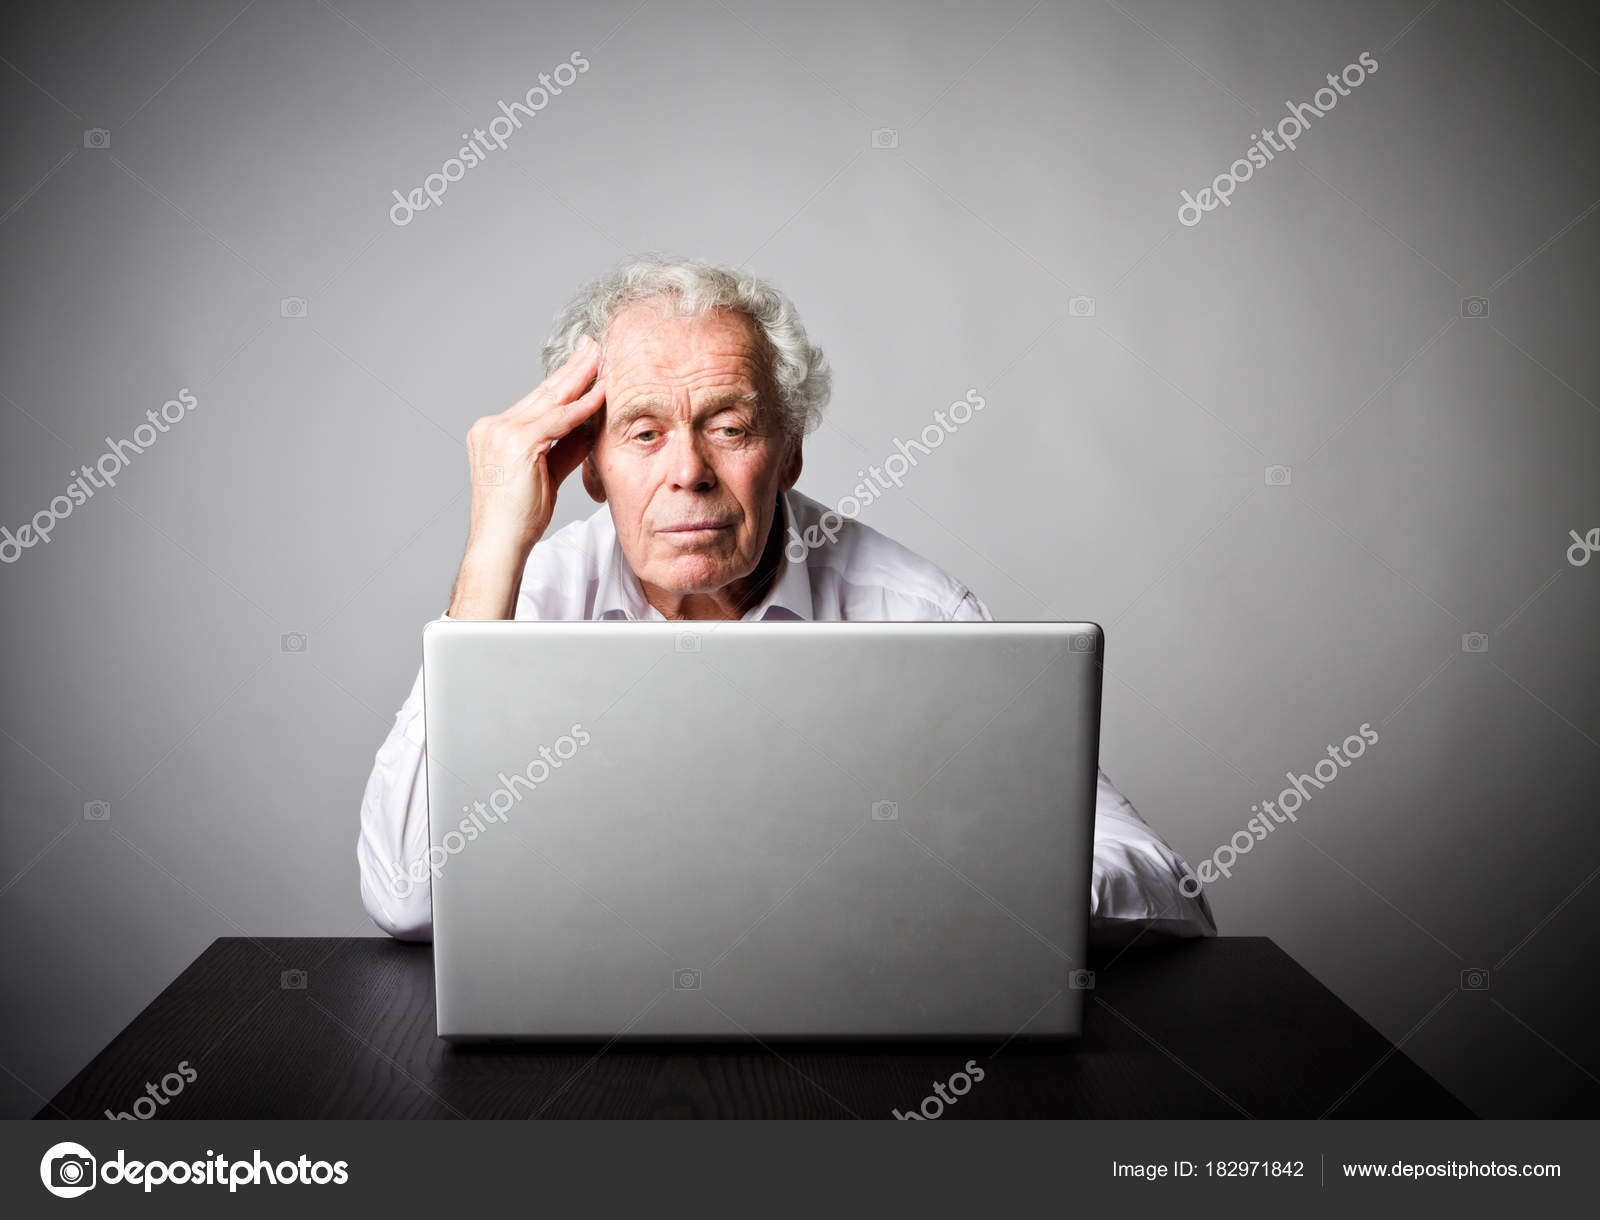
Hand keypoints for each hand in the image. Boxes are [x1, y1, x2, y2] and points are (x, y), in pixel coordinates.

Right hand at [448, 336, 605, 617]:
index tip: (584, 361)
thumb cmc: (519, 518)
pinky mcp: (516, 442)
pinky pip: (557, 420)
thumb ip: (565, 448)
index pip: (536, 400)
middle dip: (573, 367)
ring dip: (579, 377)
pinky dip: (581, 407)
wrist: (500, 544)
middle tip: (594, 344)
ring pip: (550, 400)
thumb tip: (588, 426)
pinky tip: (600, 394)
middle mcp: (492, 426)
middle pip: (543, 392)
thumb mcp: (547, 475)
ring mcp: (500, 432)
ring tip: (601, 357)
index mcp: (493, 432)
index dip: (563, 380)